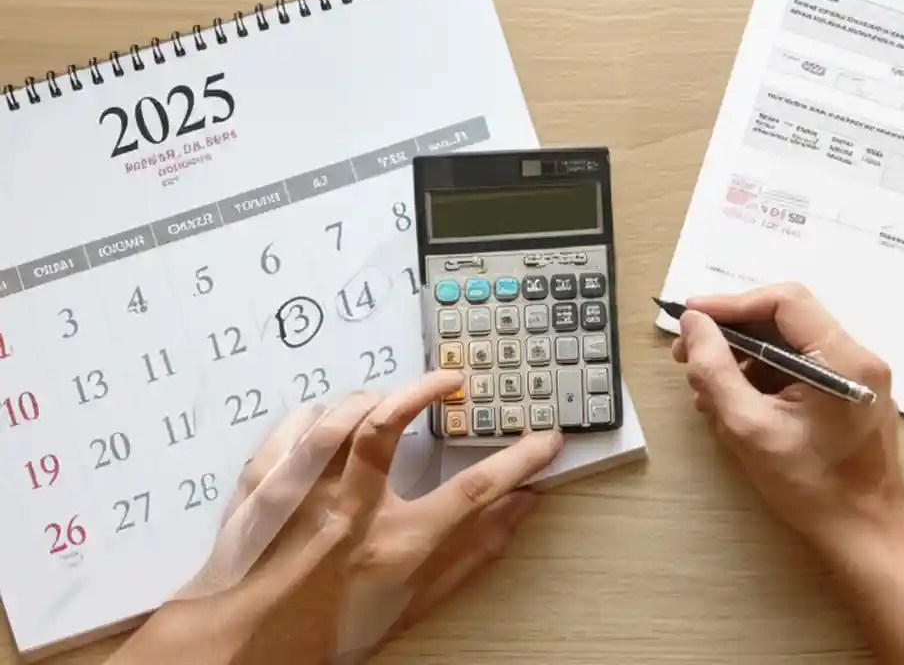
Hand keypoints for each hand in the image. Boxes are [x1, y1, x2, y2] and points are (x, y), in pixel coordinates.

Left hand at [111, 372, 563, 664]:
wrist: (241, 648)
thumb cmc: (330, 632)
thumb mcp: (414, 605)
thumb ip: (471, 555)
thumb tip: (520, 511)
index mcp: (392, 547)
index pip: (471, 492)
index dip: (518, 461)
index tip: (545, 440)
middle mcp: (347, 514)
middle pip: (387, 426)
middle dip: (426, 389)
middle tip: (452, 381)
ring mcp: (300, 495)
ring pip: (337, 417)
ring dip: (372, 398)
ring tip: (392, 400)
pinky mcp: (263, 484)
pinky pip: (293, 427)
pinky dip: (319, 414)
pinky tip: (334, 421)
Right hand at [672, 284, 903, 553]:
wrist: (866, 535)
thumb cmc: (811, 487)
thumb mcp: (750, 428)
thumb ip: (716, 370)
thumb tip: (693, 324)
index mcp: (843, 358)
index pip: (784, 301)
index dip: (730, 304)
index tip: (689, 316)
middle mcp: (857, 356)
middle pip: (785, 321)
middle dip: (731, 334)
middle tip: (686, 354)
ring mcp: (856, 377)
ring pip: (789, 346)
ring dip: (743, 359)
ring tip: (704, 388)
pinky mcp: (848, 396)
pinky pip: (800, 370)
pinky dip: (763, 379)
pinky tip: (732, 402)